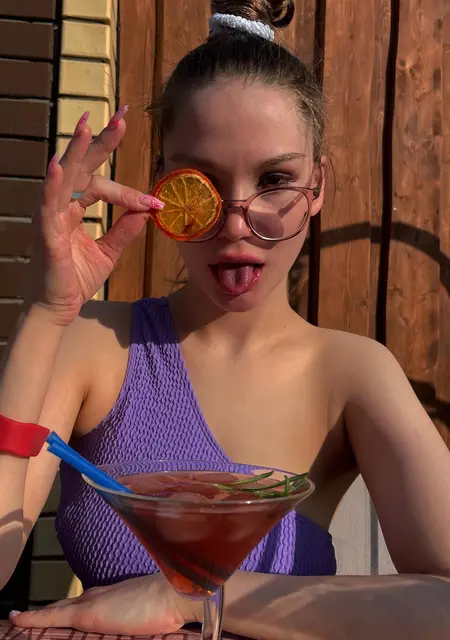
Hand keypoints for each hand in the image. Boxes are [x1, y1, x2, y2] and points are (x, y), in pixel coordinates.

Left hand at [9, 574, 197, 634]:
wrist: (175, 594)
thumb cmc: (172, 604)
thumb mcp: (154, 610)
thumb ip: (143, 612)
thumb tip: (147, 615)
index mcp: (117, 593)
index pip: (87, 599)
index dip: (72, 605)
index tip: (61, 610)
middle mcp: (102, 593)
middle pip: (69, 603)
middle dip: (51, 610)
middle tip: (32, 617)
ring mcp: (93, 601)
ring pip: (58, 609)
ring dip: (40, 615)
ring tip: (19, 620)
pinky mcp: (87, 613)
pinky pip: (52, 617)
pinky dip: (33, 618)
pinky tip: (17, 620)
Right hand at [29, 107, 163, 325]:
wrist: (58, 309)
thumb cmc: (76, 279)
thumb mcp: (108, 252)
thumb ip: (125, 230)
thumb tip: (147, 210)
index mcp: (74, 208)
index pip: (103, 186)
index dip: (130, 192)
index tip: (156, 203)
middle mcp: (61, 205)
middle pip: (82, 166)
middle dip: (101, 141)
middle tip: (121, 116)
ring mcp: (50, 216)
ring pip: (64, 176)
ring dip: (76, 150)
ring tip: (87, 124)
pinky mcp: (44, 232)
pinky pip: (47, 204)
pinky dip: (52, 184)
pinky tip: (58, 165)